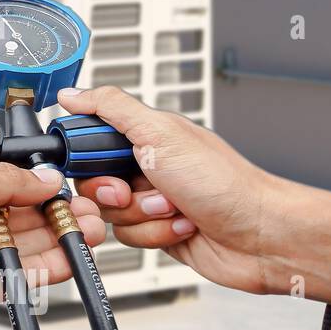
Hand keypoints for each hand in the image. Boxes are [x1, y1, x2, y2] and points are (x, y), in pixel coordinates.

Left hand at [0, 162, 106, 323]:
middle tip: (78, 207)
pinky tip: (64, 258)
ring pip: (10, 248)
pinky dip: (40, 269)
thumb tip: (34, 176)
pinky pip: (10, 280)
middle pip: (1, 217)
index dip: (18, 184)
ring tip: (85, 229)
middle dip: (43, 211)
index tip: (52, 183)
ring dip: (51, 238)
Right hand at [60, 86, 330, 301]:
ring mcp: (151, 200)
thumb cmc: (223, 182)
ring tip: (173, 207)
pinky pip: (128, 236)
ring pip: (110, 212)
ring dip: (141, 214)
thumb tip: (72, 93)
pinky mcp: (157, 230)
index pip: (89, 140)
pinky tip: (182, 225)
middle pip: (92, 181)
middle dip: (114, 191)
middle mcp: (146, 166)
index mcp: (145, 136)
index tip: (100, 164)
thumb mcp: (160, 133)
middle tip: (135, 189)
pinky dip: (154, 233)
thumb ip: (111, 108)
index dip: (86, 157)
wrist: (259, 234)